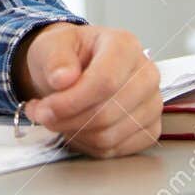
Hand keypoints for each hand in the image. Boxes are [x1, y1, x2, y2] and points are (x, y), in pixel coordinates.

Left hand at [13, 23, 159, 157]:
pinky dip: (88, 145)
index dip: (72, 101)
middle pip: (107, 112)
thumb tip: (63, 78)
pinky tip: (75, 128)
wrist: (72, 69)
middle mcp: (146, 74)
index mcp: (124, 45)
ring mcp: (152, 103)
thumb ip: (55, 58)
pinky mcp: (149, 128)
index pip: (105, 81)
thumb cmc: (67, 56)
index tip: (45, 108)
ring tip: (56, 118)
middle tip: (42, 114)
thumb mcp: (51, 45)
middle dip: (68, 120)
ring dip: (74, 133)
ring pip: (110, 136)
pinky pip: (116, 150)